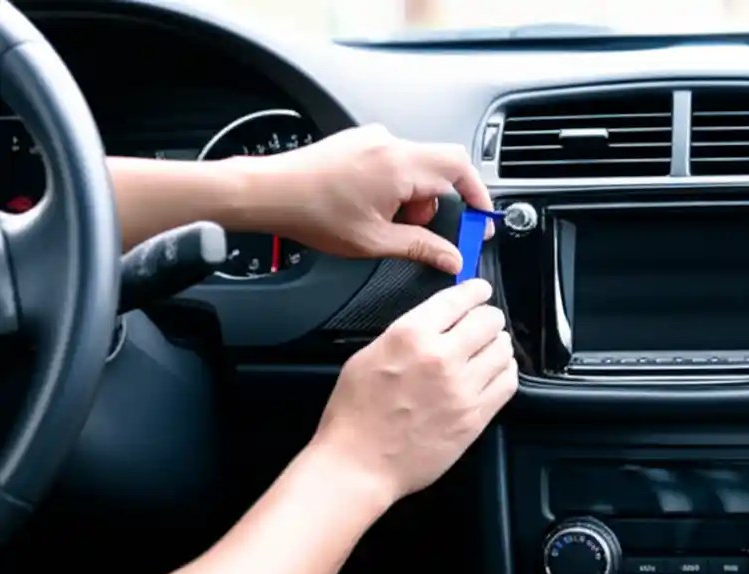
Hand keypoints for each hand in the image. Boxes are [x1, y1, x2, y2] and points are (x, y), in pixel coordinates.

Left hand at [242, 124, 492, 272]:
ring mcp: (374, 139)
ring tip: (387, 221)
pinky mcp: (360, 142)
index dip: (478, 194)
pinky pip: (395, 161)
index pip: (460, 169)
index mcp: (400, 165)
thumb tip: (452, 258)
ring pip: (417, 167)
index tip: (479, 219)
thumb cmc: (312, 213)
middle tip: (421, 229)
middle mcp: (390, 144)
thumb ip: (422, 248)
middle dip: (440, 203)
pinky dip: (397, 185)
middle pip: (440, 168)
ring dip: (414, 196)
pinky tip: (372, 207)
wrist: (269, 193)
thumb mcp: (375, 241)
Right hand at [310, 279, 516, 501]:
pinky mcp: (475, 417)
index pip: (458, 299)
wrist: (359, 464)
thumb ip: (406, 334)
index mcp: (410, 336)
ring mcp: (463, 389)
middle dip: (488, 317)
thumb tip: (436, 321)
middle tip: (484, 322)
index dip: (475, 291)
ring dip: (497, 344)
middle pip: (488, 321)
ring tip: (488, 348)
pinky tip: (494, 373)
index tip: (480, 290)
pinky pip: (508, 383)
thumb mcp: (368, 355)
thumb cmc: (355, 415)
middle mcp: (441, 358)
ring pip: (502, 349)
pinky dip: (505, 372)